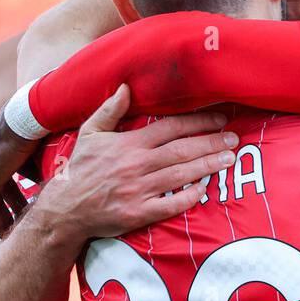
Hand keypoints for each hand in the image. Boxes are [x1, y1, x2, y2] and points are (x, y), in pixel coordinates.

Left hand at [0, 108, 43, 235]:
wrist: (31, 114)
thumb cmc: (42, 123)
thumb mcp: (42, 144)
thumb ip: (42, 162)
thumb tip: (55, 178)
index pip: (3, 175)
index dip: (14, 192)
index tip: (24, 205)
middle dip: (10, 205)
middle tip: (22, 220)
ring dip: (5, 215)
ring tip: (16, 231)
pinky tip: (8, 234)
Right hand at [30, 85, 235, 240]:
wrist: (65, 209)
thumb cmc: (80, 169)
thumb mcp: (90, 134)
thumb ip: (109, 110)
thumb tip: (126, 87)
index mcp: (128, 144)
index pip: (170, 128)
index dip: (198, 122)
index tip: (219, 118)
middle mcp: (136, 165)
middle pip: (182, 151)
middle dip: (211, 143)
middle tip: (234, 138)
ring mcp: (138, 190)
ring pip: (180, 175)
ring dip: (208, 166)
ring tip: (229, 158)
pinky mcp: (138, 213)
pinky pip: (170, 204)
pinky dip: (188, 196)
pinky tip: (205, 188)